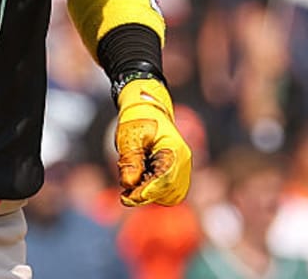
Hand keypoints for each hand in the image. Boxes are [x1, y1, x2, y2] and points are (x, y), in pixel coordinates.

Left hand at [114, 79, 191, 206]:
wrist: (147, 109)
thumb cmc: (137, 120)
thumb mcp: (129, 138)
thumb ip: (129, 161)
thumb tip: (129, 185)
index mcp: (174, 149)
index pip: (164, 180)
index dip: (145, 192)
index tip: (126, 197)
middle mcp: (183, 161)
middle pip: (169, 191)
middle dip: (146, 195)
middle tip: (124, 193)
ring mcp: (183, 168)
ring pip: (170, 195)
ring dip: (150, 194)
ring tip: (133, 182)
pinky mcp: (178, 172)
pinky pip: (170, 191)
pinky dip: (155, 191)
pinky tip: (141, 181)